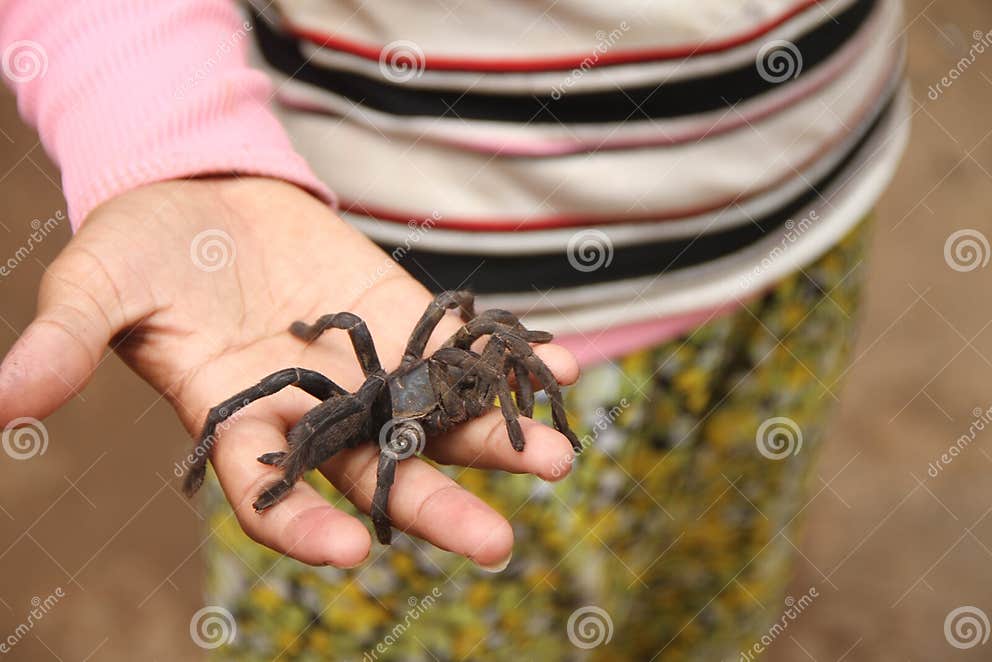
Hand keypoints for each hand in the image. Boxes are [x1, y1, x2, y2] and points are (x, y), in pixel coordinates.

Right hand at [0, 177, 577, 568]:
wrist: (206, 196)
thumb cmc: (144, 249)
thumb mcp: (97, 285)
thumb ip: (64, 341)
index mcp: (238, 424)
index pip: (273, 494)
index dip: (307, 525)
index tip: (355, 554)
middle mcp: (314, 414)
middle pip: (380, 474)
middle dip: (435, 508)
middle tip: (497, 546)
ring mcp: (368, 370)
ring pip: (435, 420)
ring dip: (495, 441)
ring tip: (560, 460)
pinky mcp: (403, 320)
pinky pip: (457, 351)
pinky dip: (505, 362)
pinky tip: (561, 372)